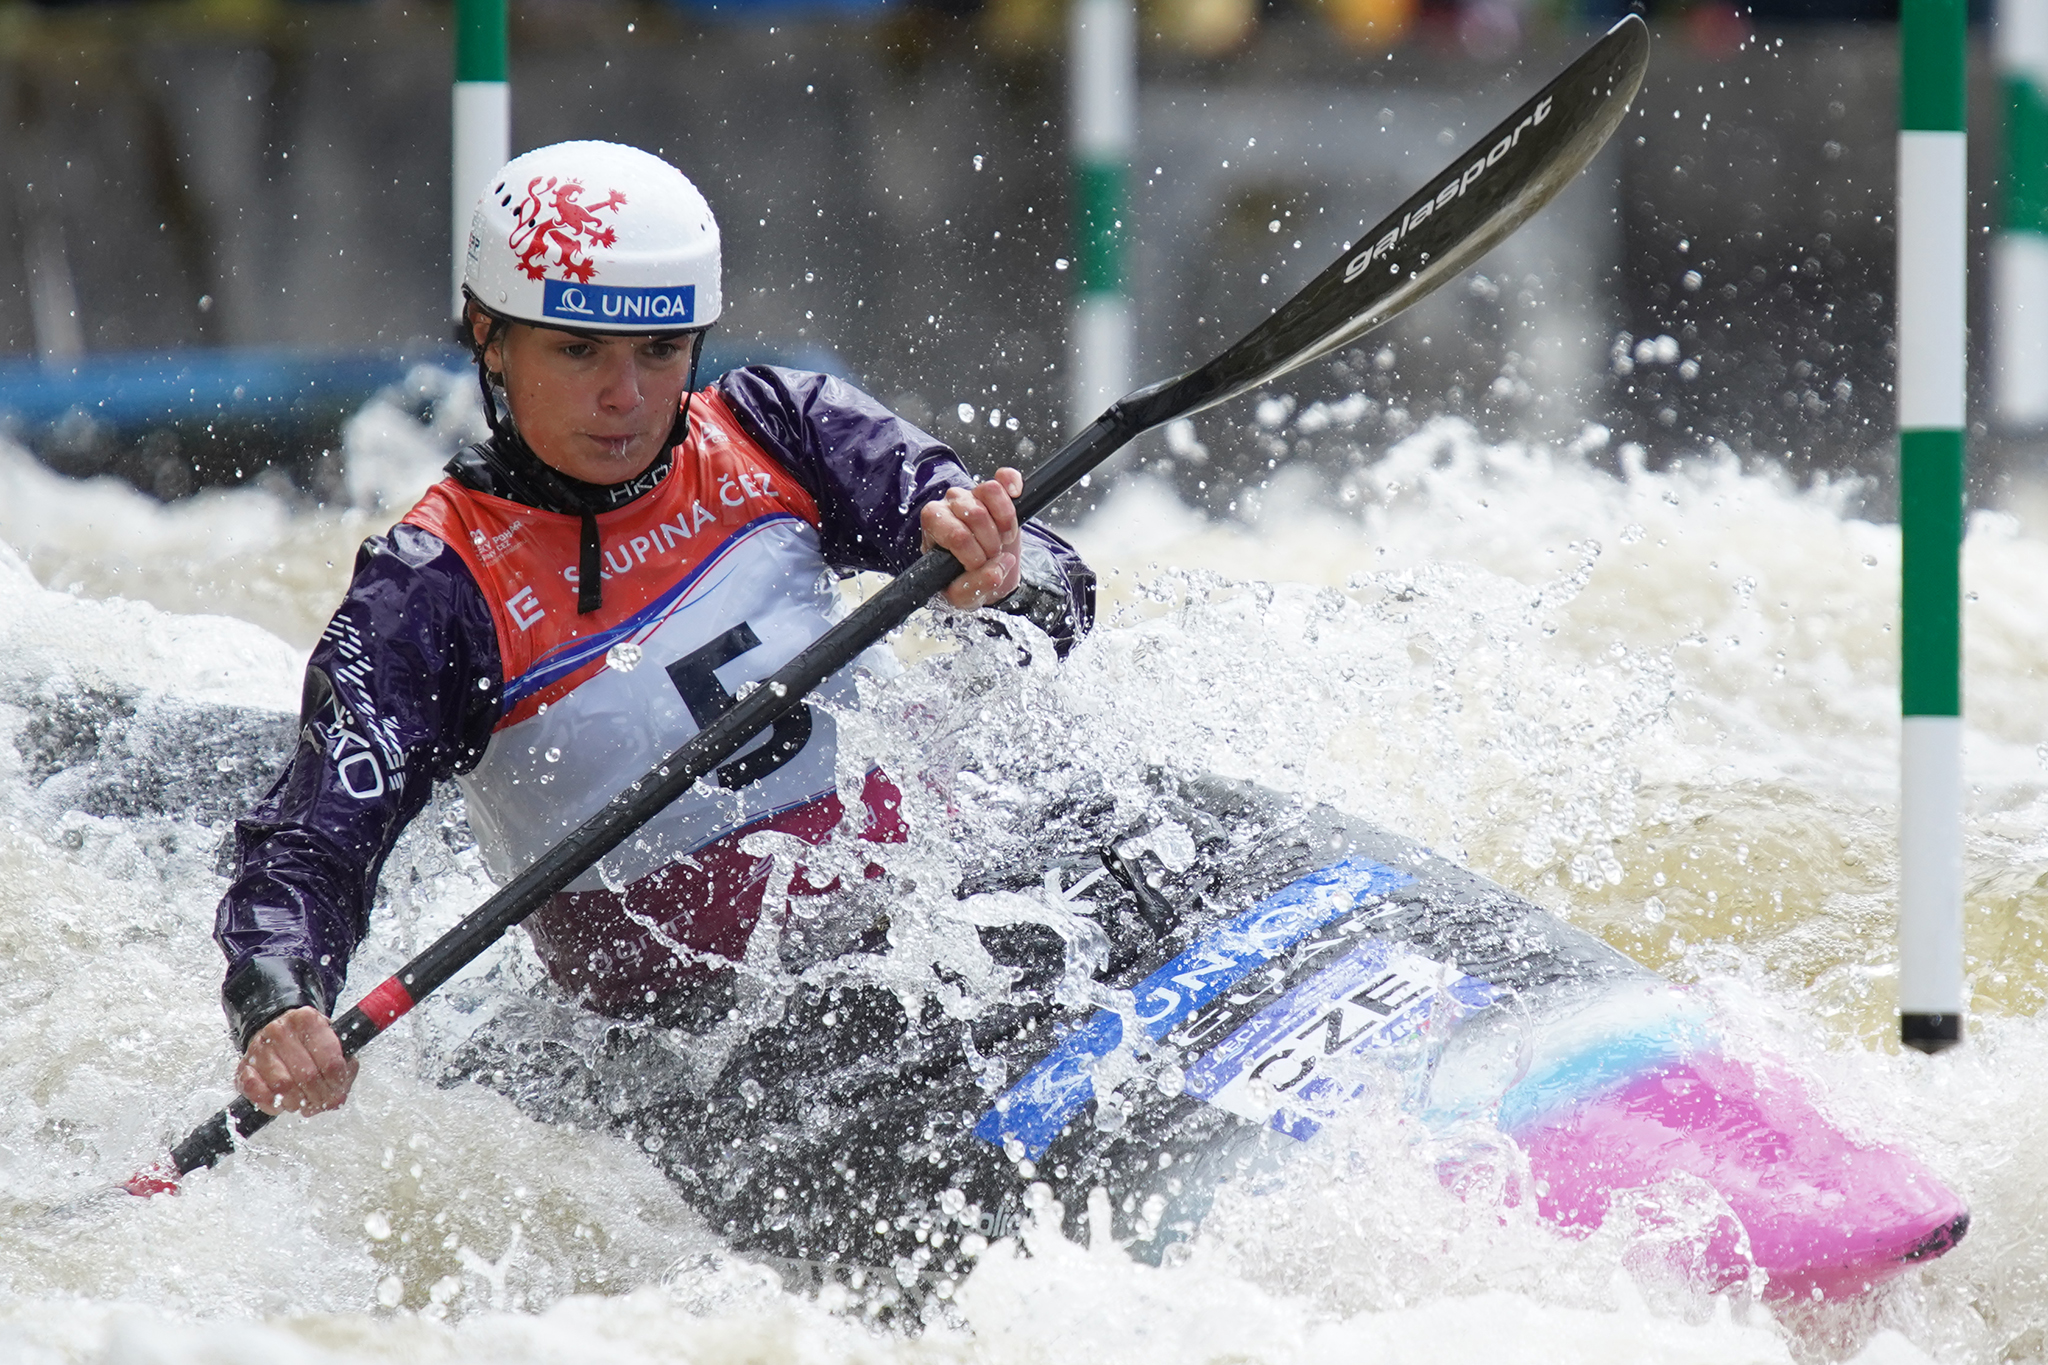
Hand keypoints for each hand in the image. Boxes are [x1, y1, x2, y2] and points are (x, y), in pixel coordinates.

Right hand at [237, 1006, 357, 1116]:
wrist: (277, 1032)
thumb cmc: (308, 1041)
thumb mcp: (333, 1043)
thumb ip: (344, 1069)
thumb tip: (337, 1100)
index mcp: (307, 1020)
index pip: (331, 1062)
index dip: (337, 1084)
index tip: (338, 1090)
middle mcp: (280, 1030)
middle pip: (308, 1076)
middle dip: (319, 1096)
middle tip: (321, 1102)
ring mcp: (259, 1048)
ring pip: (283, 1086)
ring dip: (296, 1102)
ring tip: (303, 1102)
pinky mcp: (243, 1066)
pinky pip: (256, 1091)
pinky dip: (271, 1103)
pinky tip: (281, 1103)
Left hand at [921, 468, 1023, 608]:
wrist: (987, 574)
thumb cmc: (966, 581)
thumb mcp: (964, 595)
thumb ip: (976, 586)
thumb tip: (996, 571)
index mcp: (934, 525)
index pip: (956, 532)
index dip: (972, 553)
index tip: (976, 566)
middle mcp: (950, 505)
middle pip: (975, 513)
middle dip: (990, 543)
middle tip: (991, 556)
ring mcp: (973, 494)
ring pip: (990, 492)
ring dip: (1005, 523)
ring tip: (1002, 539)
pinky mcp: (996, 490)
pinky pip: (1005, 476)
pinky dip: (1012, 485)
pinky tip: (1016, 497)